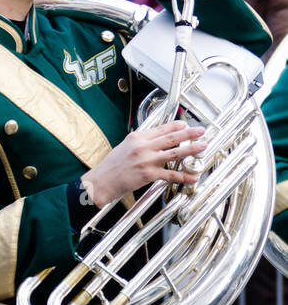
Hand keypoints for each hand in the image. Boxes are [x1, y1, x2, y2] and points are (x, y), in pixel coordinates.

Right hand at [81, 120, 205, 207]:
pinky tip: (193, 177)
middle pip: (171, 138)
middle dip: (189, 133)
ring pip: (174, 153)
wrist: (101, 181)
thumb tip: (154, 138)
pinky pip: (171, 175)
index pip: (160, 129)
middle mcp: (143, 147)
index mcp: (136, 138)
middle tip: (201, 130)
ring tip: (203, 146)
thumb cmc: (111, 166)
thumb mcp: (124, 147)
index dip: (175, 126)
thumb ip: (139, 142)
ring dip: (191, 149)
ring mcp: (146, 160)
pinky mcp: (149, 174)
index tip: (185, 124)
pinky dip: (184, 176)